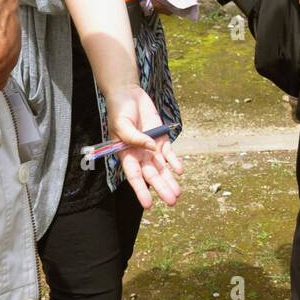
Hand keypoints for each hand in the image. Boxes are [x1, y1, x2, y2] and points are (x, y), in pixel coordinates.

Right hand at [104, 82, 182, 209]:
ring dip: (170, 180)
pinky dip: (175, 161)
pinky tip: (180, 171)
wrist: (128, 94)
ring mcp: (151, 148)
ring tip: (178, 194)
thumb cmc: (119, 111)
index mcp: (125, 155)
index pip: (134, 176)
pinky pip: (169, 153)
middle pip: (151, 175)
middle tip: (172, 201)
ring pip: (162, 168)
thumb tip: (151, 147)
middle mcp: (139, 155)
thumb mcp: (122, 124)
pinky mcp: (161, 138)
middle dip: (161, 188)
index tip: (148, 205)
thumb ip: (134, 137)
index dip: (141, 191)